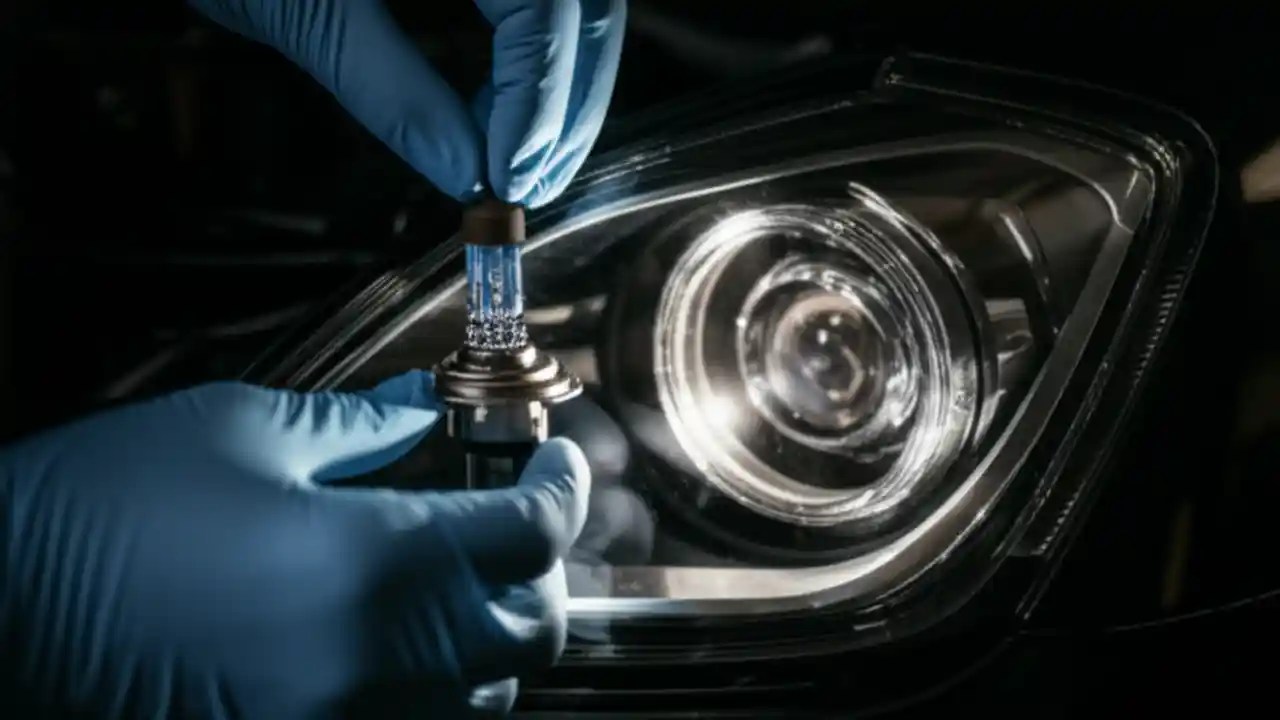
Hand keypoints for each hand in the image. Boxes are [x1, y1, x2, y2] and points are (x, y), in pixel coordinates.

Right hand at [1, 370, 590, 716]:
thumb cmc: (103, 515)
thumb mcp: (237, 430)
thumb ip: (359, 422)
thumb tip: (424, 404)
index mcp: (381, 566)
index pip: (534, 531)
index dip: (562, 485)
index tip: (555, 458)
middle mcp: (384, 662)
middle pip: (535, 629)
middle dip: (540, 566)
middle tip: (509, 513)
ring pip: (485, 694)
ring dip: (492, 629)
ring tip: (454, 574)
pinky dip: (432, 681)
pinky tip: (390, 632)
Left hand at [190, 0, 625, 207]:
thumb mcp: (301, 7)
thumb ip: (393, 89)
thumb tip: (466, 174)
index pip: (546, 2)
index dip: (542, 94)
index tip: (509, 175)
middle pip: (586, 5)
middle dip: (569, 101)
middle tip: (530, 184)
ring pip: (576, 4)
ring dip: (560, 87)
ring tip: (518, 162)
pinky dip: (531, 56)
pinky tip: (502, 112)